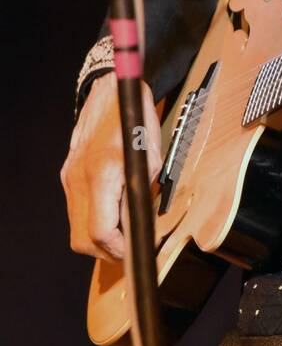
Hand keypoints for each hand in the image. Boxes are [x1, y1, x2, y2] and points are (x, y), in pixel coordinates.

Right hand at [61, 73, 162, 260]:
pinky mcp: (67, 175)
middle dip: (107, 252)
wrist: (109, 93)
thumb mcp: (150, 158)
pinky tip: (112, 215)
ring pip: (76, 230)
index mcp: (102, 172)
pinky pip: (76, 212)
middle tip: (131, 248)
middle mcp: (79, 178)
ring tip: (124, 234)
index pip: (101, 231)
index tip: (136, 249)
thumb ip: (141, 194)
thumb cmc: (136, 121)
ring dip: (99, 240)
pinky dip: (92, 222)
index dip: (119, 249)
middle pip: (83, 240)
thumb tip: (140, 228)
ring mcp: (69, 177)